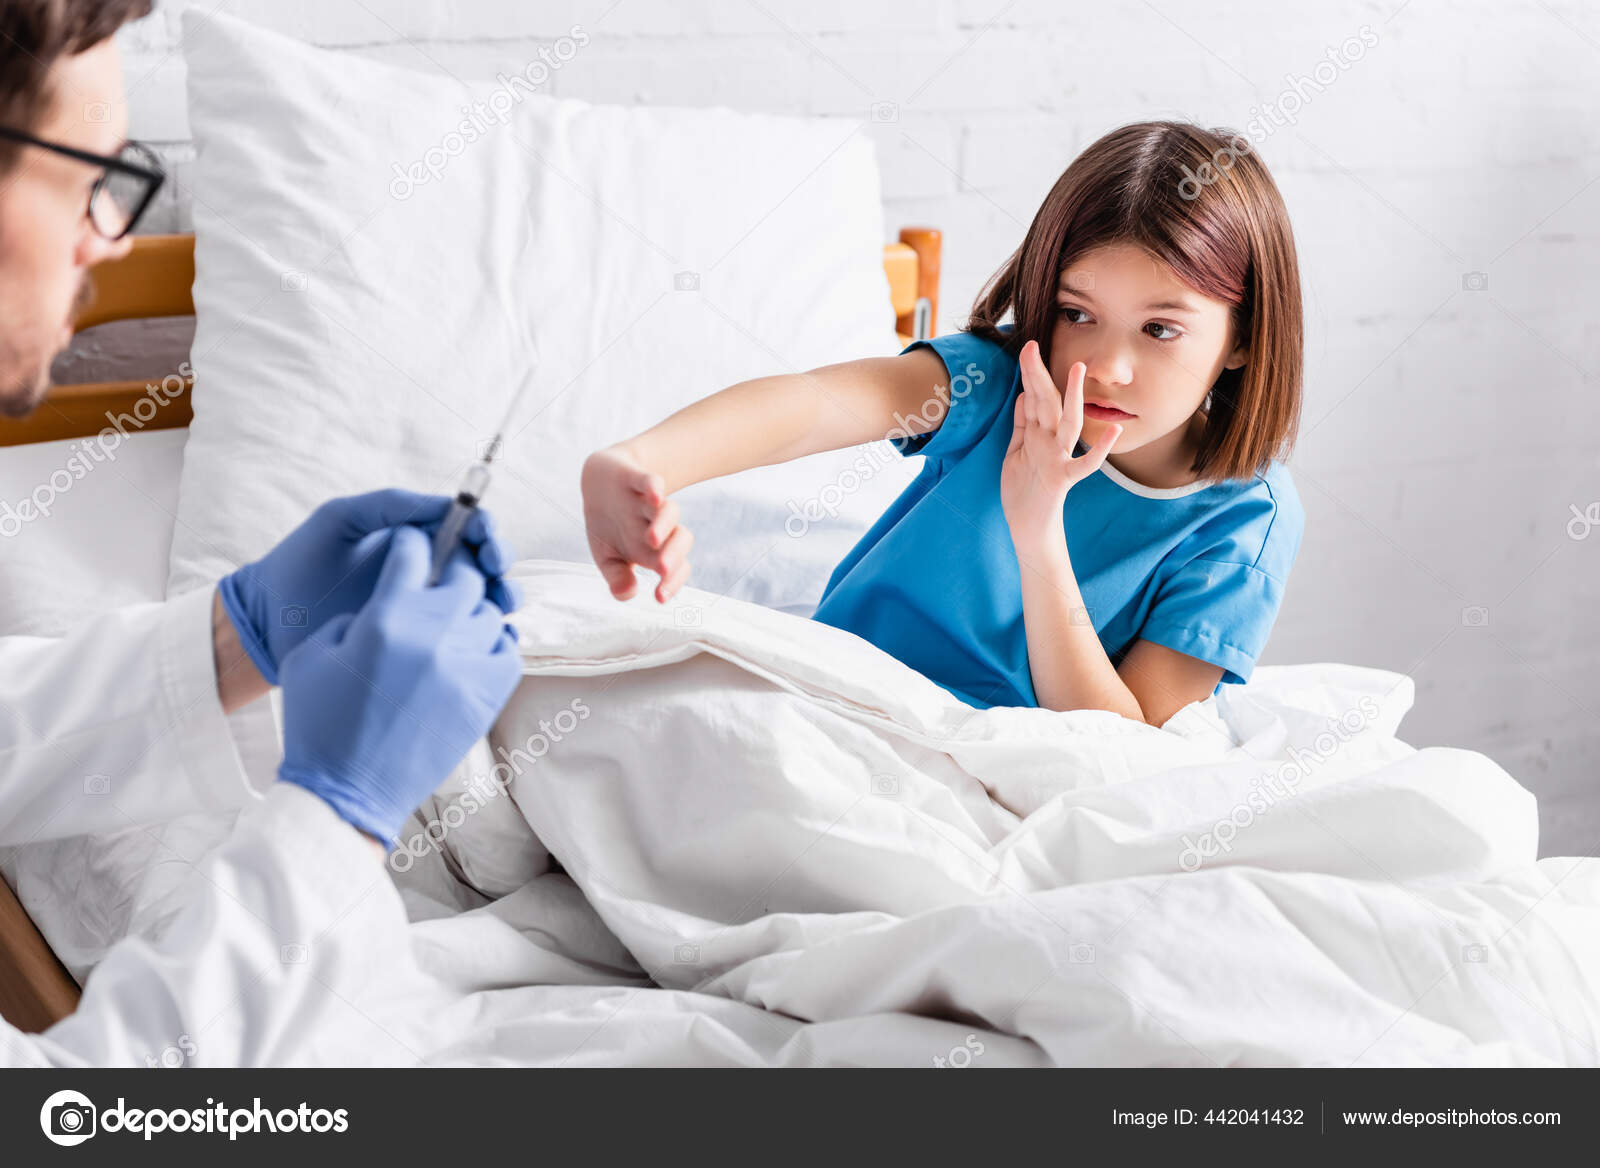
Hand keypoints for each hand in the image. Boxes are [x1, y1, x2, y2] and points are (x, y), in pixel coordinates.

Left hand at [218, 489, 519, 683]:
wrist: (270, 622)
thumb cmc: (299, 563)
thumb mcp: (339, 520)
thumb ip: (389, 505)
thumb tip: (446, 503)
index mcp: (414, 537)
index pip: (465, 526)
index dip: (484, 530)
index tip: (485, 540)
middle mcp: (427, 570)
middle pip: (483, 562)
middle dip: (499, 564)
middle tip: (494, 573)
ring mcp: (425, 608)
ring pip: (481, 600)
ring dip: (499, 599)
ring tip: (495, 608)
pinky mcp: (419, 644)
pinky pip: (463, 637)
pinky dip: (486, 635)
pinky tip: (489, 637)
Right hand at [275, 525, 522, 844]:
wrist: (346, 791)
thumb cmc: (319, 724)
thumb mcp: (313, 654)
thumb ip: (354, 616)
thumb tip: (391, 603)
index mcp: (385, 617)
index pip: (415, 551)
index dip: (414, 543)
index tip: (415, 548)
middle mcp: (432, 634)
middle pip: (465, 575)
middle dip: (454, 570)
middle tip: (444, 580)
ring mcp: (466, 665)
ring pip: (490, 611)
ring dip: (473, 611)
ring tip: (454, 624)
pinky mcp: (487, 696)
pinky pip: (508, 650)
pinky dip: (496, 644)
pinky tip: (474, 651)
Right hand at [581, 443, 693, 602]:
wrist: (601, 479)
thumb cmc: (609, 525)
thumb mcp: (606, 555)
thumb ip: (617, 576)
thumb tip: (628, 593)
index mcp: (652, 549)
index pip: (676, 565)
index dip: (673, 580)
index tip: (659, 597)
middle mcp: (656, 526)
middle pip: (680, 538)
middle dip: (674, 554)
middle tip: (662, 570)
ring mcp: (647, 502)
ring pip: (669, 511)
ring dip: (664, 524)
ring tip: (653, 539)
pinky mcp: (635, 478)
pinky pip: (650, 481)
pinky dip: (653, 487)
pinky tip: (655, 495)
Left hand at [1000, 340, 1120, 539]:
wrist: (1028, 529)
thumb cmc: (1023, 491)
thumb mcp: (1016, 452)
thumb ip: (1022, 425)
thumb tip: (1024, 396)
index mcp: (1038, 435)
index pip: (1033, 398)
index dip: (1028, 374)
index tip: (1026, 347)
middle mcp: (1050, 442)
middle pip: (1046, 403)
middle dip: (1039, 375)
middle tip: (1032, 345)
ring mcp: (1058, 459)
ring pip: (1066, 424)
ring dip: (1072, 398)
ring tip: (1077, 370)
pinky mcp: (1063, 479)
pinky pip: (1085, 464)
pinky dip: (1100, 449)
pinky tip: (1114, 430)